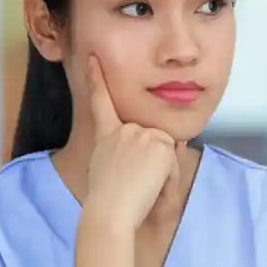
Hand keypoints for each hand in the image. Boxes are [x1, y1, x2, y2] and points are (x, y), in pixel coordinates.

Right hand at [84, 55, 181, 230]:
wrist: (110, 209)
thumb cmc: (108, 200)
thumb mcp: (111, 170)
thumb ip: (130, 154)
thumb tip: (171, 145)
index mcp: (107, 135)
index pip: (101, 101)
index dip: (97, 78)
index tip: (93, 57)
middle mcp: (124, 129)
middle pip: (152, 139)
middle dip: (152, 162)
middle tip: (133, 183)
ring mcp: (142, 133)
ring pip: (164, 151)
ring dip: (159, 171)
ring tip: (139, 186)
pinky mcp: (159, 142)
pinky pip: (172, 160)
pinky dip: (167, 176)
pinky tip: (149, 183)